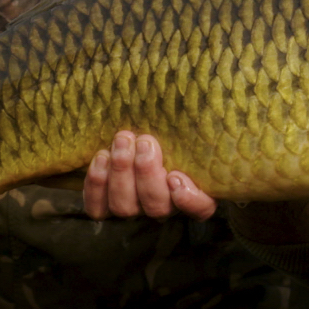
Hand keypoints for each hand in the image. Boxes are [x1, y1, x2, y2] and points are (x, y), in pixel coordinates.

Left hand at [82, 130, 215, 220]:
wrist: (131, 130)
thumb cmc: (168, 125)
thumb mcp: (184, 124)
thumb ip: (194, 125)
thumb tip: (211, 99)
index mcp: (193, 190)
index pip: (201, 208)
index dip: (189, 200)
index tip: (175, 176)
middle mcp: (163, 205)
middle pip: (157, 207)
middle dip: (147, 173)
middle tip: (144, 142)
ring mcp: (133, 209)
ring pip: (125, 208)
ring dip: (121, 172)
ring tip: (121, 141)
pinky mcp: (105, 207)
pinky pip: (99, 209)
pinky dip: (97, 185)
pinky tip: (101, 157)